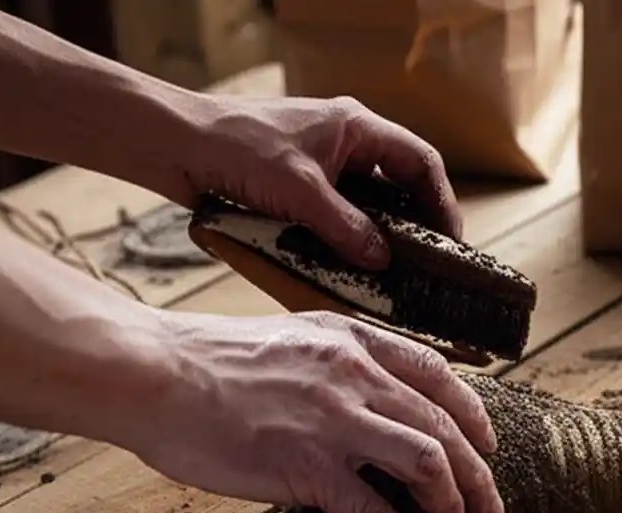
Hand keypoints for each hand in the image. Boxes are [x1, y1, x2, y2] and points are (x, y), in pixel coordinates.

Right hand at [121, 310, 503, 512]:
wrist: (152, 373)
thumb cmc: (203, 361)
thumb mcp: (286, 340)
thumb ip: (331, 368)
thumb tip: (357, 412)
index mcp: (349, 338)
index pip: (435, 371)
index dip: (472, 410)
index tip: (485, 440)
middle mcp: (354, 373)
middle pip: (443, 422)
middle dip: (477, 470)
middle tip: (489, 504)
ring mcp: (334, 419)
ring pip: (427, 461)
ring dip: (457, 502)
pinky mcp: (307, 465)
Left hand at [142, 93, 461, 269]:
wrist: (173, 144)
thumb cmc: (234, 148)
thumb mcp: (299, 190)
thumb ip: (345, 227)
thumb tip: (383, 260)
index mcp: (356, 127)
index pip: (420, 162)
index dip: (441, 203)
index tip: (448, 244)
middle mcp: (343, 144)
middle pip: (396, 186)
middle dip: (411, 226)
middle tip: (421, 268)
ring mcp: (319, 166)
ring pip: (364, 205)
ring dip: (374, 237)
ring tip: (386, 276)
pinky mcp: (294, 188)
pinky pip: (332, 216)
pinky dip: (342, 241)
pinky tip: (342, 269)